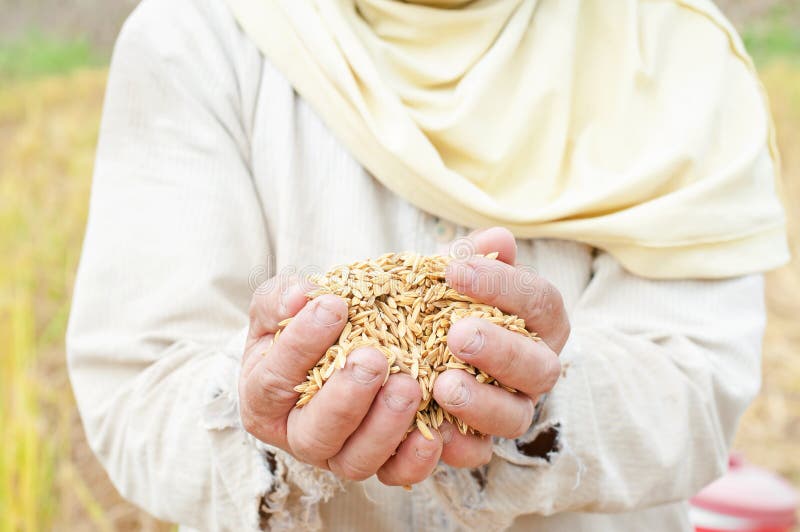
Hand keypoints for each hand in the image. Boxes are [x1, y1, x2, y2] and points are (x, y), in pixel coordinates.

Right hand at [239, 275, 442, 485]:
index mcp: (263, 399)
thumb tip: (299, 296)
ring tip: (408, 385)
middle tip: (373, 359)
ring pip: (355, 461)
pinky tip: (435, 432)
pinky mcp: (379, 465)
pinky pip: (396, 474)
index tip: (334, 307)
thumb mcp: (281, 306)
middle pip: (315, 433)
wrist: (335, 346)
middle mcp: (298, 436)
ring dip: (384, 426)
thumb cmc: (302, 325)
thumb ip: (282, 299)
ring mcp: (339, 456)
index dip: (302, 345)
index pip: (275, 380)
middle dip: (346, 397)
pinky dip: (415, 460)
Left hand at [434, 227, 568, 467]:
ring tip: (443, 385)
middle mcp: (532, 370)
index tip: (456, 270)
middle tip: (459, 334)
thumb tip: (498, 237)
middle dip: (502, 351)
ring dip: (481, 402)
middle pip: (539, 367)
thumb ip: (472, 257)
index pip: (540, 302)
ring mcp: (507, 410)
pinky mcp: (477, 444)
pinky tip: (430, 429)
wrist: (406, 348)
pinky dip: (456, 445)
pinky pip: (476, 454)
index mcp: (536, 324)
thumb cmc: (441, 303)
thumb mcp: (450, 275)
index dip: (505, 286)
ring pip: (514, 418)